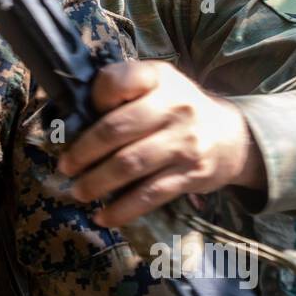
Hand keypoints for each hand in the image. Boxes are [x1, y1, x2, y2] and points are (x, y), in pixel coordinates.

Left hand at [55, 60, 265, 227]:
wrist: (230, 136)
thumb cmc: (176, 109)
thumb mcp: (156, 85)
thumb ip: (122, 92)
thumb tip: (73, 122)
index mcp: (158, 77)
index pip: (118, 80)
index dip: (94, 98)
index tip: (80, 117)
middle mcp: (173, 106)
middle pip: (116, 129)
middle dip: (83, 152)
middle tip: (65, 167)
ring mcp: (184, 141)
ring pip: (129, 165)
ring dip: (96, 182)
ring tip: (79, 192)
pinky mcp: (190, 174)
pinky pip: (149, 195)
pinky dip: (122, 209)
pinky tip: (103, 217)